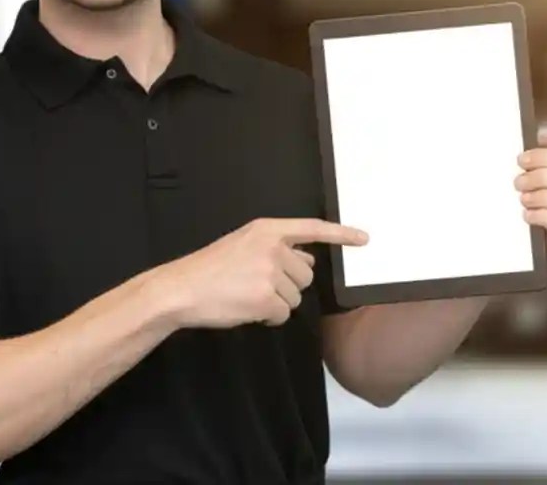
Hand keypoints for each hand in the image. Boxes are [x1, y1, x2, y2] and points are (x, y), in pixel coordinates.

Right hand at [156, 218, 368, 328]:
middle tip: (258, 286)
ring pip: (296, 297)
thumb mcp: (245, 245)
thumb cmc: (211, 269)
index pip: (312, 228)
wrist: (181, 289)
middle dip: (289, 285)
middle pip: (307, 275)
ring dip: (277, 303)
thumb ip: (278, 248)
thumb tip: (310, 259)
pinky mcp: (266, 299)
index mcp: (267, 229)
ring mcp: (270, 273)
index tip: (365, 239)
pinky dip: (269, 318)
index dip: (341, 234)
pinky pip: (283, 314)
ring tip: (247, 296)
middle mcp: (273, 247)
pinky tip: (247, 310)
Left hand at [516, 131, 546, 260]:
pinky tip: (527, 216)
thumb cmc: (526, 202)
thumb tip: (543, 135)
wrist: (521, 239)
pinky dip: (543, 217)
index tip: (521, 161)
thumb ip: (536, 158)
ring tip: (523, 200)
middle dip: (540, 177)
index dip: (544, 156)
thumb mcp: (527, 178)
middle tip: (518, 183)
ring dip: (542, 197)